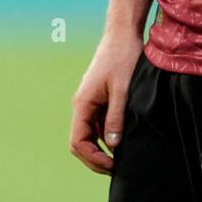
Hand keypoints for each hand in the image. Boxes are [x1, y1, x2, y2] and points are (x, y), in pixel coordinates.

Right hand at [69, 29, 143, 174]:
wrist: (123, 33)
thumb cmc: (123, 58)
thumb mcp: (123, 90)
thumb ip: (116, 117)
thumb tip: (112, 145)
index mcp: (82, 104)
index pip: (78, 142)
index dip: (93, 158)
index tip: (112, 165)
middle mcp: (82, 105)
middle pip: (81, 142)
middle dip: (96, 158)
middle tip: (117, 168)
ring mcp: (90, 102)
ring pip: (90, 134)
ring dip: (102, 148)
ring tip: (121, 158)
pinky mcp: (99, 98)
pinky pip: (98, 123)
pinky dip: (107, 135)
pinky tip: (122, 140)